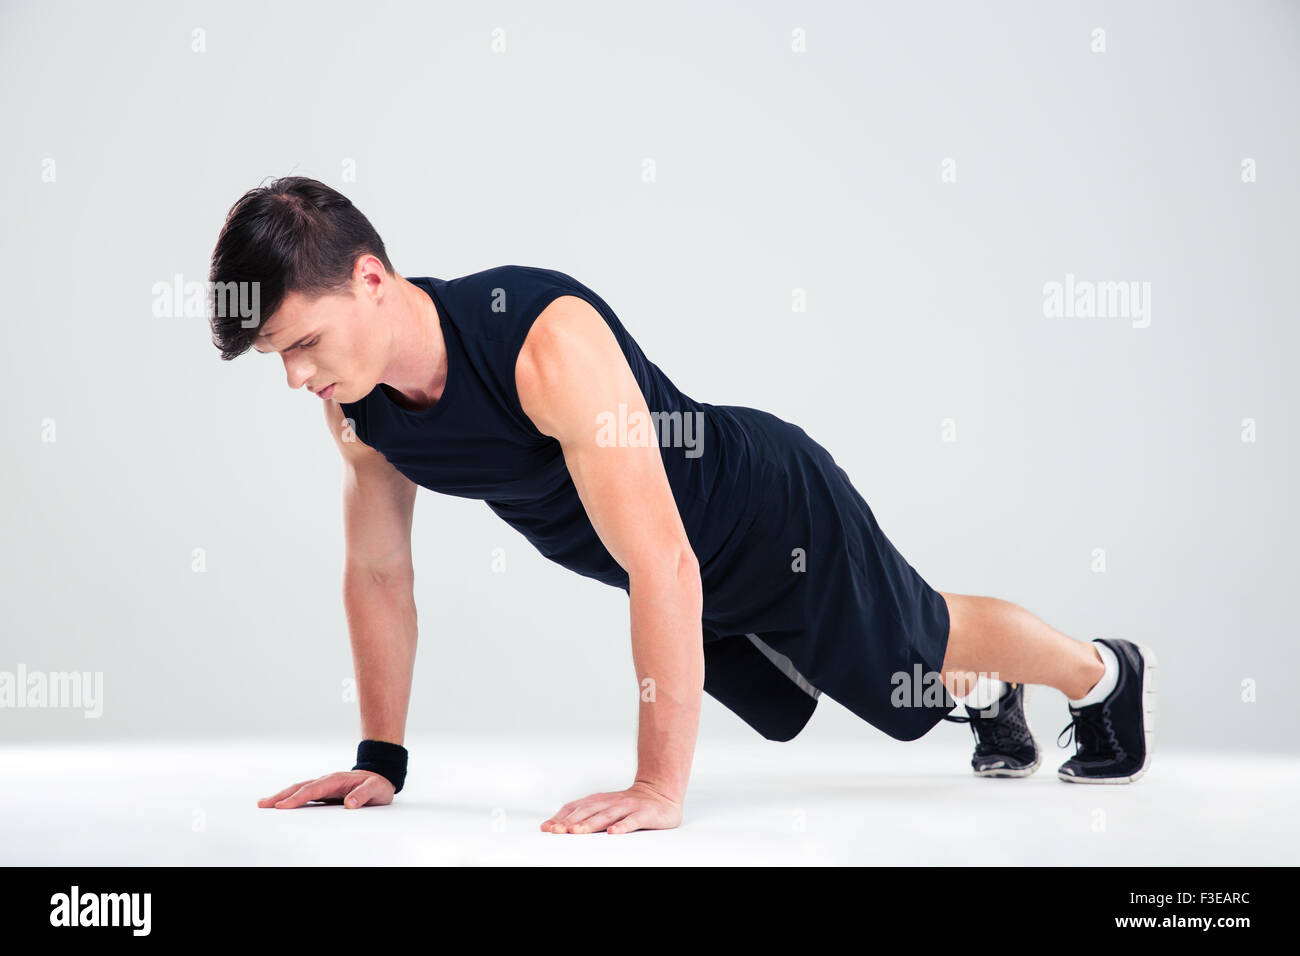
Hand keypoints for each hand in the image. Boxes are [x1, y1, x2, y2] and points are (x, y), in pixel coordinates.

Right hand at [257, 770, 394, 808]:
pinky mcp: (325, 792)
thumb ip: (364, 794)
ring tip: (264, 804)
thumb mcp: (376, 789)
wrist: (381, 777)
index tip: (282, 806)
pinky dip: (292, 799)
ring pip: (300, 790)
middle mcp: (327, 781)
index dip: (297, 798)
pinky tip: (281, 806)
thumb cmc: (378, 784)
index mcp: (336, 779)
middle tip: (263, 804)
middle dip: (281, 796)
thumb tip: (350, 803)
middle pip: (300, 788)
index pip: (313, 789)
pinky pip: (305, 795)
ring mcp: (325, 786)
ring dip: (282, 796)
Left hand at [540, 781, 681, 834]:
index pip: (577, 808)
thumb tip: (554, 826)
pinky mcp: (644, 814)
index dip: (562, 818)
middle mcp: (612, 802)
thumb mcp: (605, 807)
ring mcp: (628, 807)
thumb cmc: (629, 805)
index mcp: (600, 801)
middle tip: (557, 831)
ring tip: (577, 832)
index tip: (548, 828)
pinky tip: (613, 833)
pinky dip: (622, 826)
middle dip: (571, 822)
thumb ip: (584, 815)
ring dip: (591, 823)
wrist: (660, 792)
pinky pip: (632, 821)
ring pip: (607, 815)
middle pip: (588, 811)